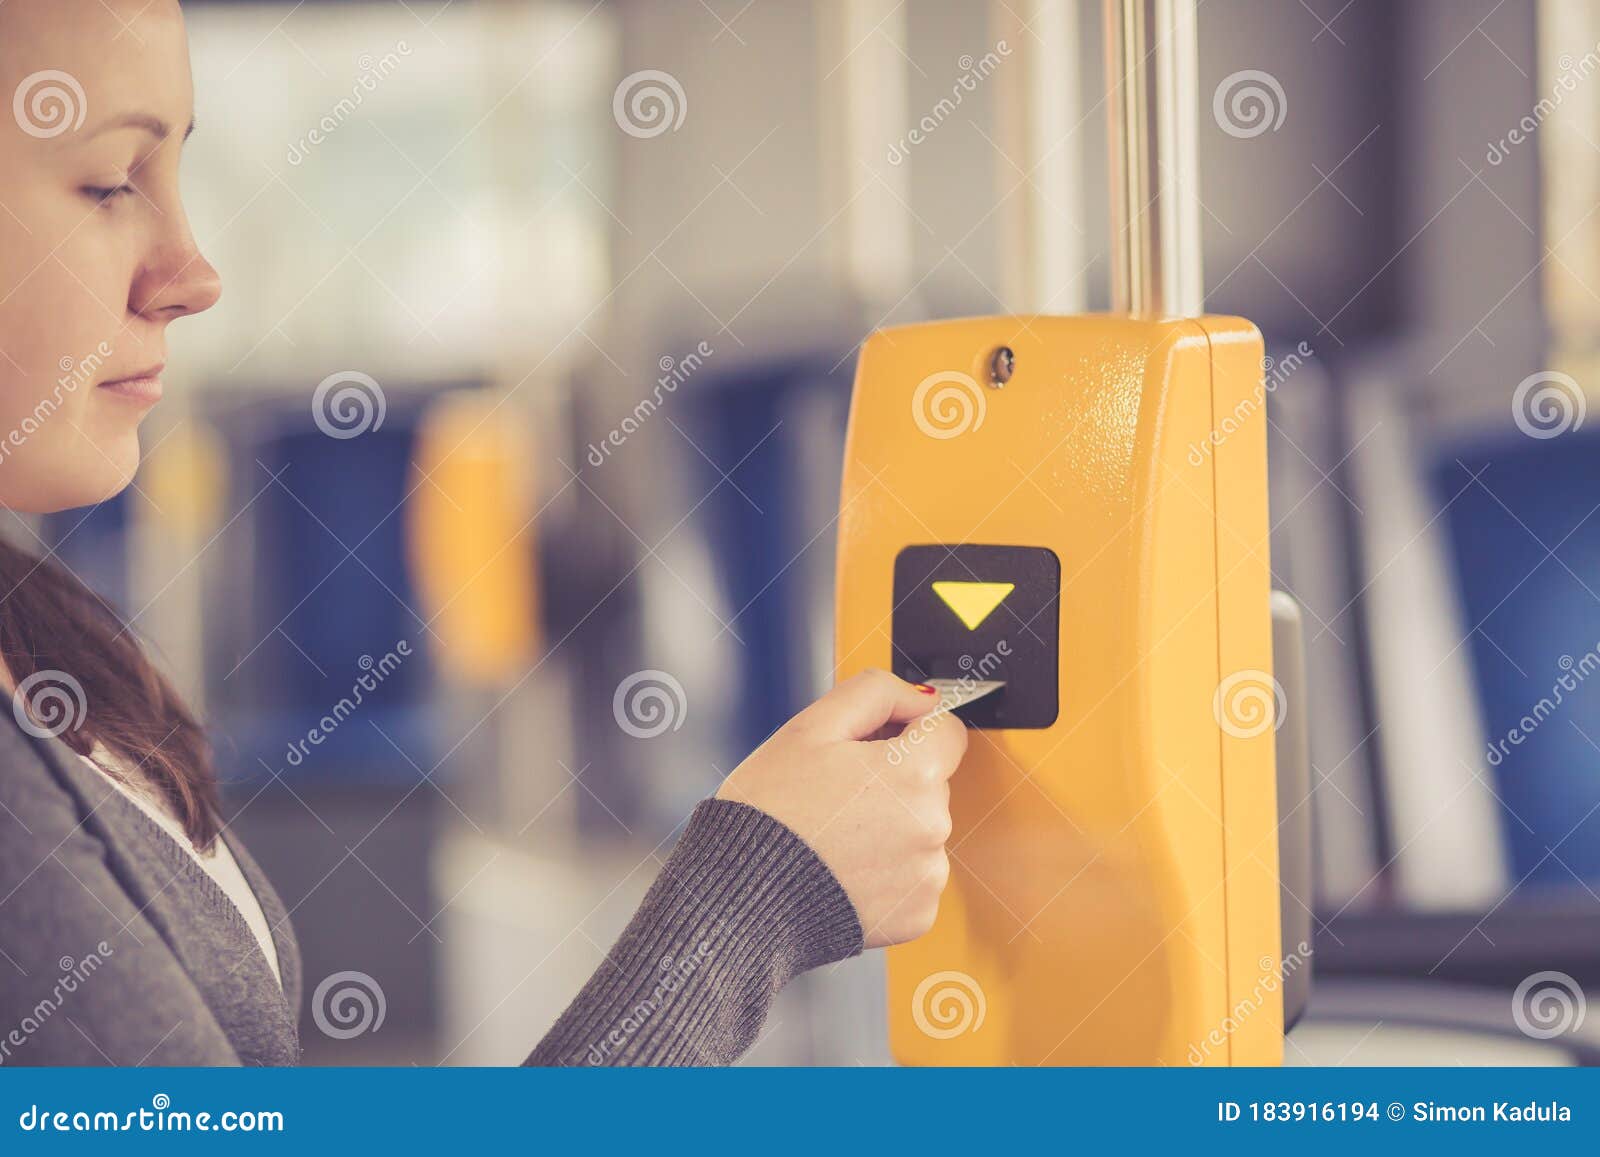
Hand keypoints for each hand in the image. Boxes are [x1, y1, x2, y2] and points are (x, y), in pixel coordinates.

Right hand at [716, 669, 967, 947]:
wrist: (742, 895)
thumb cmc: (770, 814)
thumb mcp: (810, 727)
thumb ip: (875, 693)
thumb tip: (921, 698)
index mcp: (913, 773)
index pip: (947, 732)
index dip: (907, 731)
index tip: (876, 747)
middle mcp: (932, 825)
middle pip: (931, 783)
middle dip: (894, 782)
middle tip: (837, 794)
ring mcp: (927, 875)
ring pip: (921, 832)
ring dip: (890, 829)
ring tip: (835, 838)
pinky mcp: (916, 914)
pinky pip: (912, 879)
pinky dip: (886, 874)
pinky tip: (845, 870)